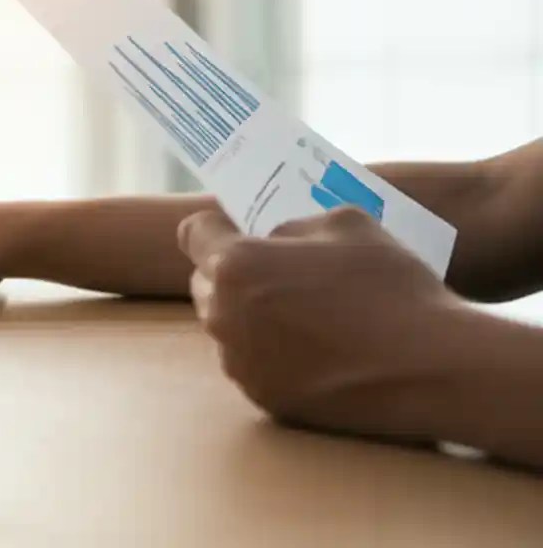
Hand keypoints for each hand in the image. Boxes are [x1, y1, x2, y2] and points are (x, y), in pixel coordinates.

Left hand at [176, 206, 467, 442]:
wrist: (430, 367)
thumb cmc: (389, 285)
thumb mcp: (345, 223)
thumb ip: (292, 226)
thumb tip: (271, 240)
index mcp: (235, 264)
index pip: (193, 234)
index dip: (216, 226)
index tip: (238, 228)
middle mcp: (223, 316)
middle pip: (204, 282)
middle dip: (231, 272)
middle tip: (278, 271)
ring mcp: (240, 363)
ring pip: (226, 326)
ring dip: (249, 315)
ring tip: (302, 313)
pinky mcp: (263, 399)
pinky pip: (250, 364)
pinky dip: (270, 353)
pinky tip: (314, 349)